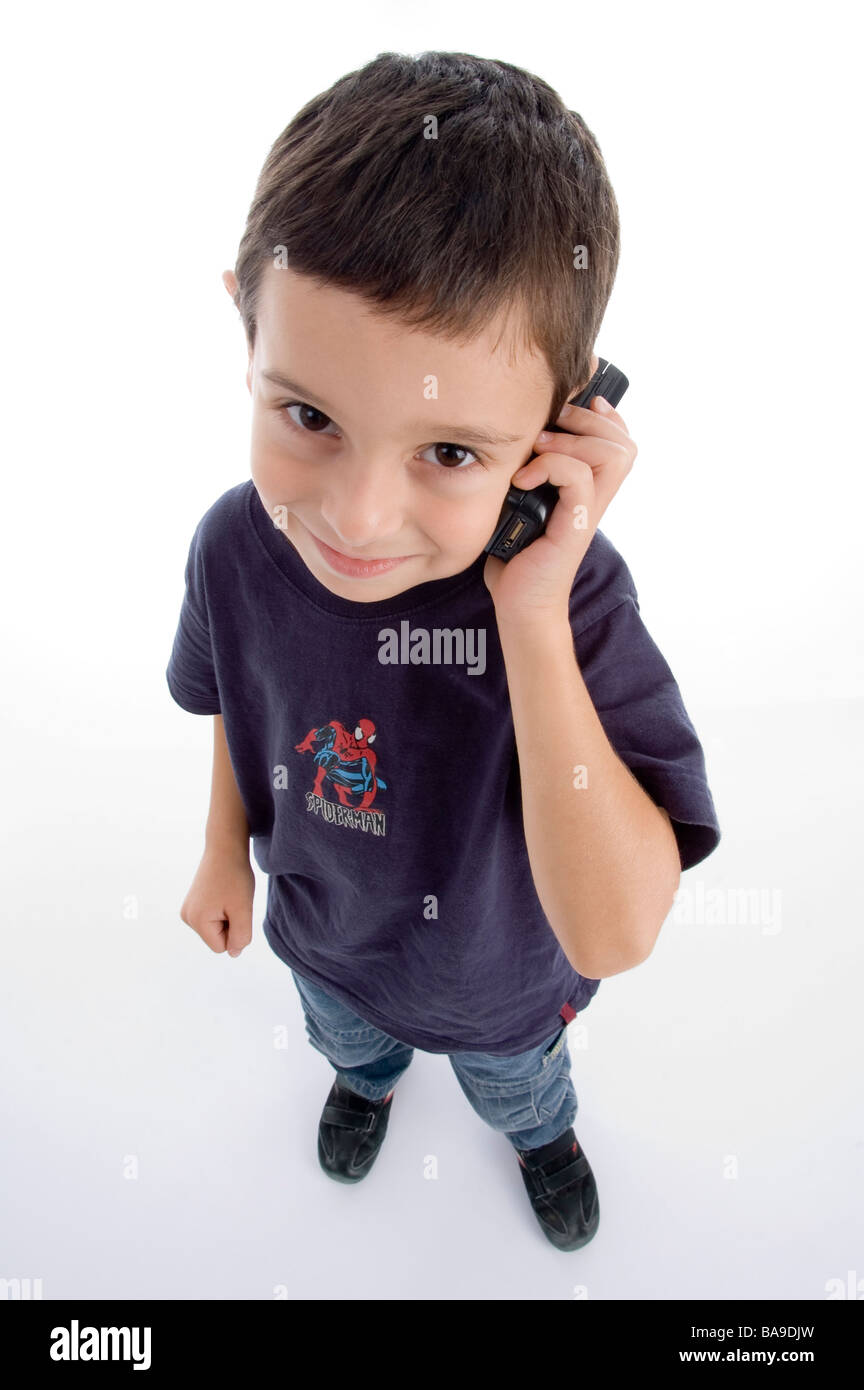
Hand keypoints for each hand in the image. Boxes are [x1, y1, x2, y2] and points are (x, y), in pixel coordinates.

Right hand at [179, 844, 254, 957]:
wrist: (225, 848)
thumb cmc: (236, 877)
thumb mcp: (243, 909)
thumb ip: (240, 936)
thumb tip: (233, 953)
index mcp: (197, 920)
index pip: (222, 947)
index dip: (235, 931)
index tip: (235, 907)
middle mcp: (187, 917)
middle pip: (217, 939)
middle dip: (230, 924)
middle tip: (233, 899)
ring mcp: (187, 910)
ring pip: (215, 930)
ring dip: (227, 916)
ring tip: (228, 895)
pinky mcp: (192, 903)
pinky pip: (212, 919)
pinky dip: (221, 910)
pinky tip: (222, 893)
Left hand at [483, 390, 636, 620]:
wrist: (520, 604)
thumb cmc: (516, 555)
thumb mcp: (521, 502)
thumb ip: (529, 470)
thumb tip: (512, 434)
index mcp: (587, 490)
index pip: (620, 442)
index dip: (606, 416)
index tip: (576, 405)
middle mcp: (594, 499)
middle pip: (624, 443)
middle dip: (587, 420)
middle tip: (550, 425)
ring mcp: (587, 512)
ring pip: (612, 454)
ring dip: (573, 439)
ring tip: (538, 447)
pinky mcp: (573, 527)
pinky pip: (578, 477)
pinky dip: (549, 465)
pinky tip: (522, 479)